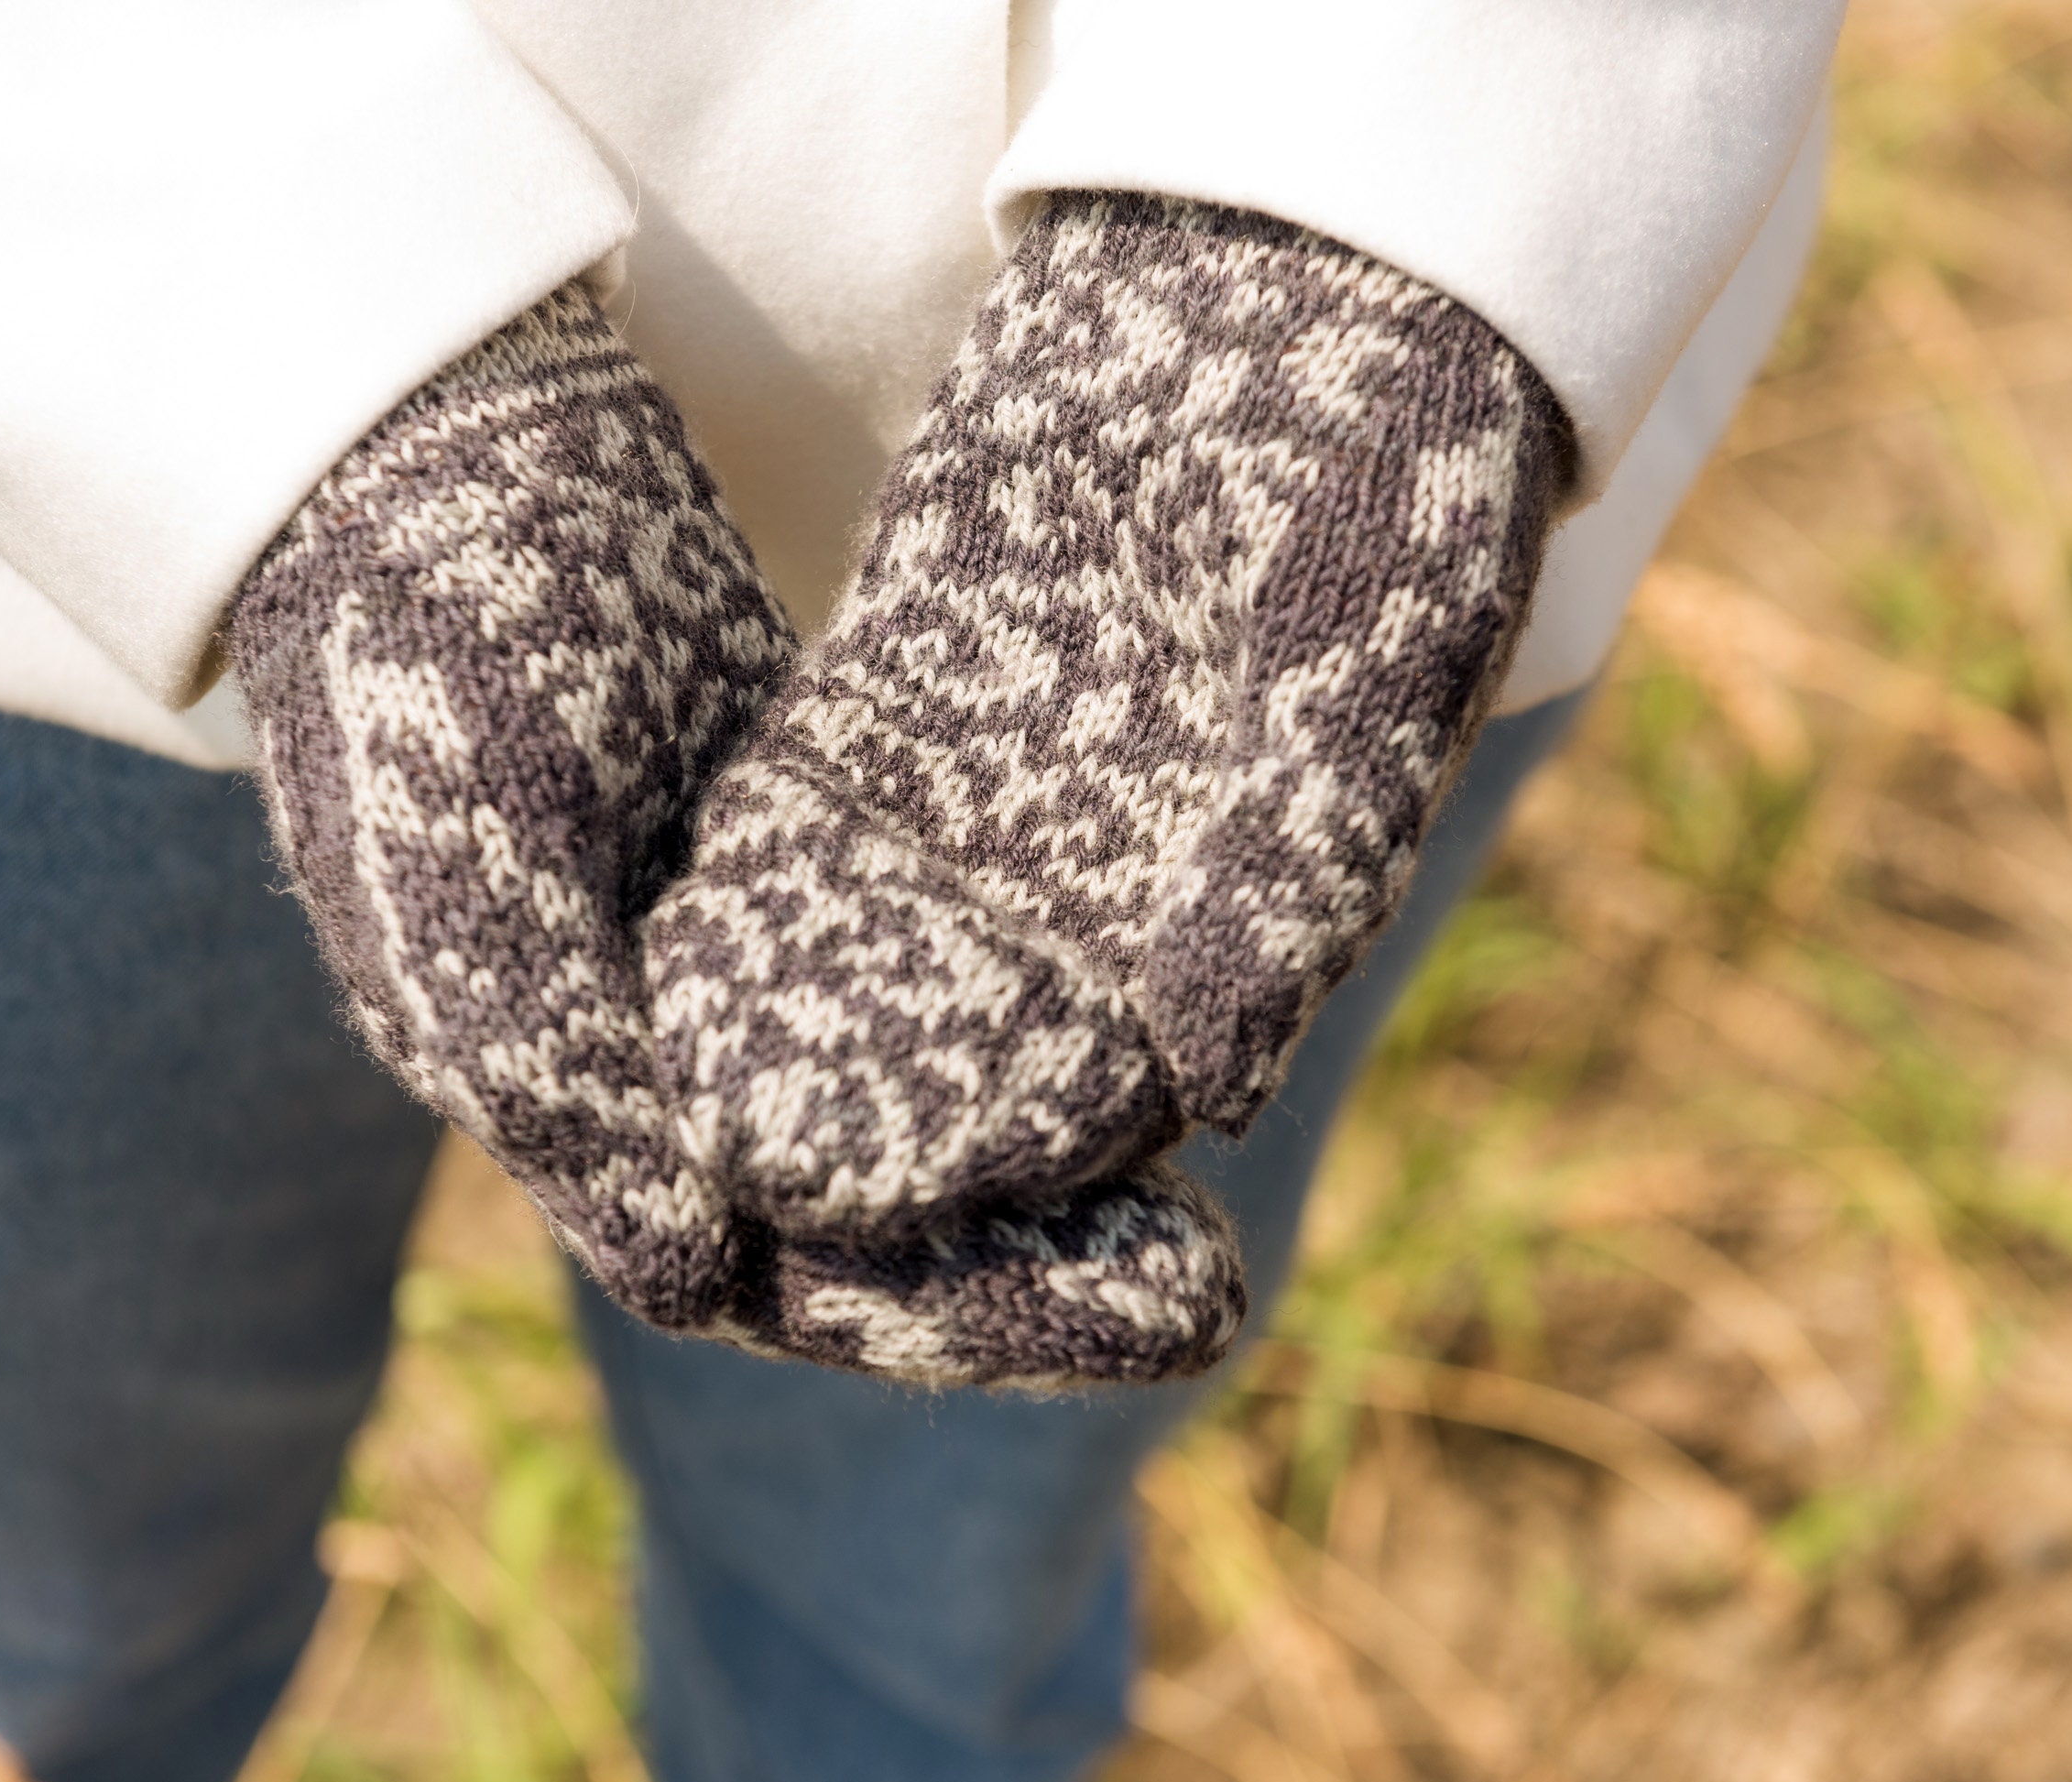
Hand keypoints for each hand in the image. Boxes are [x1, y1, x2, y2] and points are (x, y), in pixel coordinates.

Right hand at [232, 278, 1249, 1386]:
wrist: (434, 477)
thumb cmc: (412, 690)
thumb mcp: (458, 897)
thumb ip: (565, 1090)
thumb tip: (698, 1281)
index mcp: (600, 1119)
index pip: (792, 1281)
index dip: (958, 1325)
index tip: (1140, 1332)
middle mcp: (690, 1071)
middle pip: (889, 1218)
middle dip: (1042, 1270)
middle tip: (1217, 1295)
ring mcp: (765, 956)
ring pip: (938, 1096)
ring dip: (1067, 1150)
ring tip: (1217, 1187)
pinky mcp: (828, 843)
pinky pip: (956, 948)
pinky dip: (1046, 990)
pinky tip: (1167, 1007)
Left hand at [649, 192, 1574, 1244]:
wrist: (1316, 280)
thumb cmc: (1399, 474)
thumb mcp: (1367, 669)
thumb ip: (1291, 886)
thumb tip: (1213, 1091)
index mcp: (1252, 911)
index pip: (1121, 1087)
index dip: (1020, 1161)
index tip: (912, 1211)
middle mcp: (1121, 878)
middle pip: (981, 1046)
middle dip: (877, 1128)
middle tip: (761, 1199)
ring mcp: (1009, 783)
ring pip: (887, 937)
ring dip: (796, 1028)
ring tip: (688, 1110)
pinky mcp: (917, 683)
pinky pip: (826, 808)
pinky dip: (763, 881)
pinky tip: (673, 947)